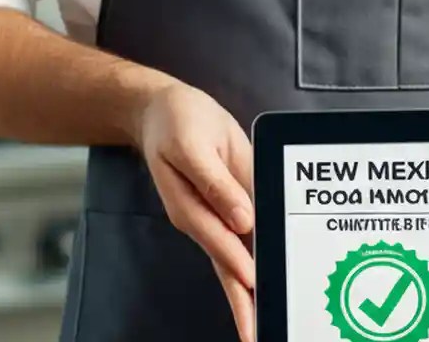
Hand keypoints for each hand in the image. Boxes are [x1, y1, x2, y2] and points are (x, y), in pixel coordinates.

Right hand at [135, 81, 255, 341]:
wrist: (164, 108)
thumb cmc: (177, 122)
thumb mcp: (191, 144)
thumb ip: (216, 182)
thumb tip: (243, 218)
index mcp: (191, 208)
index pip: (221, 243)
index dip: (239, 263)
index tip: (255, 285)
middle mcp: (204, 220)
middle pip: (228, 269)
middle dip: (243, 305)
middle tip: (256, 335)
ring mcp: (216, 216)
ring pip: (238, 262)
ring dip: (250, 296)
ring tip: (261, 328)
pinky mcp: (229, 205)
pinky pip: (246, 239)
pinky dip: (256, 265)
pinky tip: (265, 290)